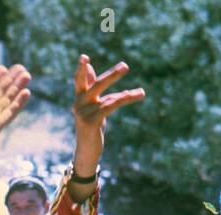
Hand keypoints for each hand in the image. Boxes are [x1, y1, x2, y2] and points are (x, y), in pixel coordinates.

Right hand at [72, 55, 145, 176]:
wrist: (87, 151)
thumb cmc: (92, 126)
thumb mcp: (93, 105)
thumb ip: (93, 87)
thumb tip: (89, 68)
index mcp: (79, 97)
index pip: (80, 80)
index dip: (81, 69)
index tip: (84, 57)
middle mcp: (78, 103)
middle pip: (96, 85)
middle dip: (112, 76)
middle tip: (126, 66)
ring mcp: (83, 113)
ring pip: (110, 99)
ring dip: (127, 96)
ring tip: (142, 92)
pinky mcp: (90, 122)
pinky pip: (110, 108)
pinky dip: (123, 102)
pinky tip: (135, 97)